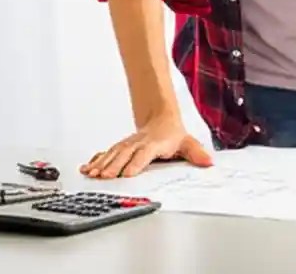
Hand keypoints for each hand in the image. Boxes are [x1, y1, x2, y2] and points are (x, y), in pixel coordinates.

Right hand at [80, 115, 212, 177]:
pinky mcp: (119, 148)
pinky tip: (86, 168)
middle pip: (124, 154)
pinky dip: (95, 160)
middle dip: (114, 165)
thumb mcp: (187, 143)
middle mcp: (138, 143)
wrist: (161, 118)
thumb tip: (208, 162)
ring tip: (92, 174)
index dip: (136, 163)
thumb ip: (196, 153)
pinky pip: (106, 153)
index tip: (128, 174)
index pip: (144, 153)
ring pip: (112, 153)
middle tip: (104, 177)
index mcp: (154, 143)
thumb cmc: (172, 135)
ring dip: (101, 164)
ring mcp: (127, 145)